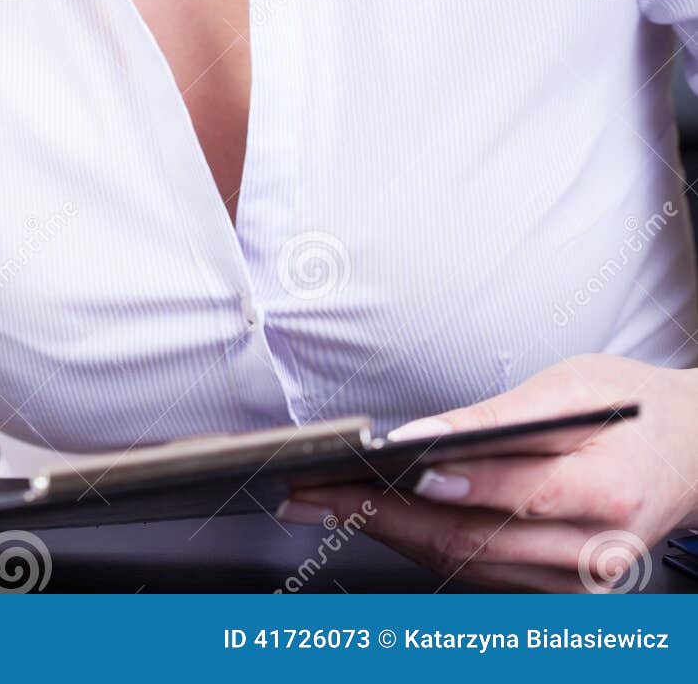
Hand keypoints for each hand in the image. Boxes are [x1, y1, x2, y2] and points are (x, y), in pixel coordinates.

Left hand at [281, 355, 697, 591]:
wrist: (688, 452)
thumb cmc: (632, 410)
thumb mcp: (576, 385)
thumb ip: (503, 418)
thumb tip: (426, 435)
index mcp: (610, 491)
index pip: (523, 494)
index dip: (457, 481)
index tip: (394, 460)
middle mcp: (595, 552)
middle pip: (476, 542)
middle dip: (383, 515)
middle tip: (315, 491)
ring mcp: (574, 582)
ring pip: (465, 564)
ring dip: (387, 533)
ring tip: (322, 504)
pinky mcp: (554, 590)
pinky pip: (475, 572)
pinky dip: (420, 543)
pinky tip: (374, 518)